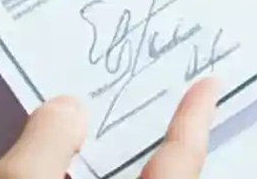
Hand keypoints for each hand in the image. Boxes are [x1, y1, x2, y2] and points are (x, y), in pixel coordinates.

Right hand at [0, 77, 219, 178]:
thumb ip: (47, 143)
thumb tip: (68, 109)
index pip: (182, 160)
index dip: (195, 119)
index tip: (209, 86)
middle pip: (161, 177)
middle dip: (160, 141)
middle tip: (162, 101)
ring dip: (118, 163)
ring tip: (96, 128)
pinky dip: (91, 176)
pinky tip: (64, 167)